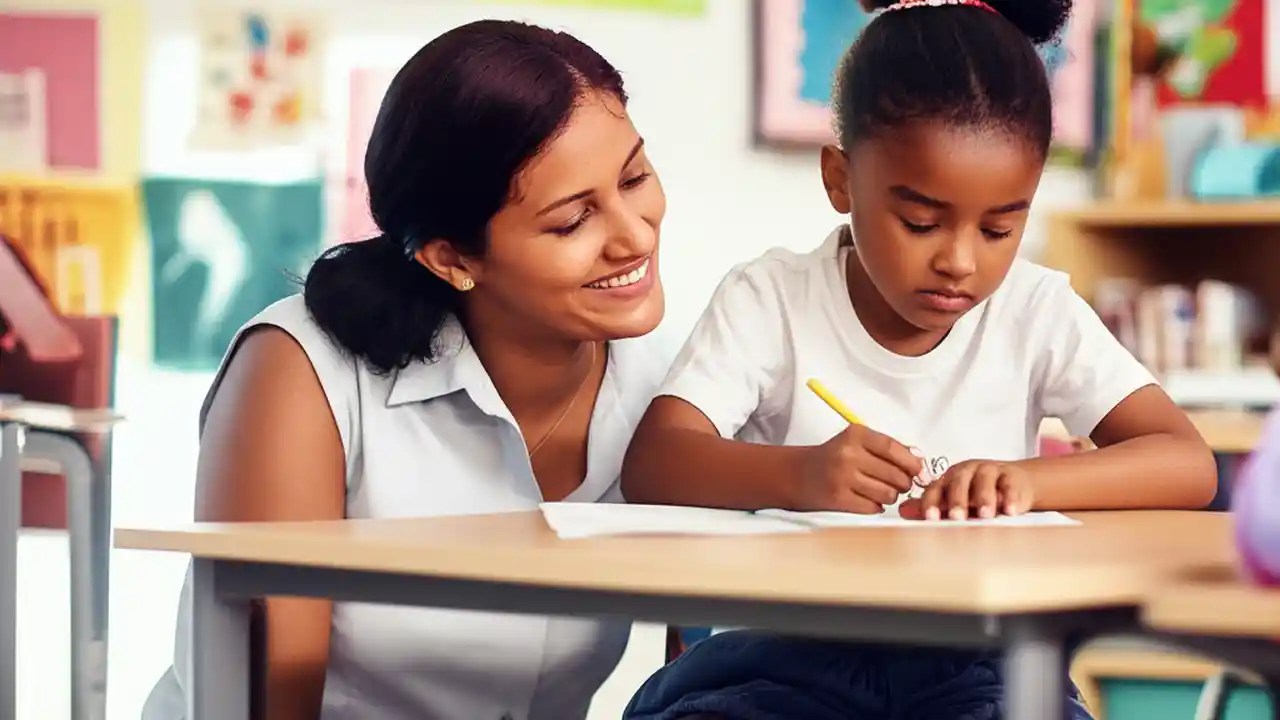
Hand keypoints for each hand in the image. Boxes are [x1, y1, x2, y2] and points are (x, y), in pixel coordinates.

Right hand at [796, 425, 922, 513]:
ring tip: (879, 490)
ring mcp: (842, 477)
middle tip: (898, 484)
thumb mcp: (857, 442)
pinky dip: (876, 506)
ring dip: (890, 496)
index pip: (894, 449)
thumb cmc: (833, 457)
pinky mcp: (838, 498)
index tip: (921, 472)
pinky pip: (874, 507)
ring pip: (888, 494)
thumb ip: (888, 448)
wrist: (797, 474)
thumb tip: (920, 460)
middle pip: (895, 475)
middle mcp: (848, 454)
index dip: (913, 463)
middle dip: (904, 483)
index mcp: (855, 434)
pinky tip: (865, 498)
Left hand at [900, 460, 1033, 520]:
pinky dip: (1011, 498)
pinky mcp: (1012, 476)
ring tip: (985, 515)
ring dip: (984, 498)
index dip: (931, 503)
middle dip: (957, 500)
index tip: (929, 518)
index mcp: (948, 479)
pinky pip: (1010, 485)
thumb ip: (932, 506)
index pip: (935, 489)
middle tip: (956, 517)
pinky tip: (1010, 511)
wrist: (1015, 482)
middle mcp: (966, 471)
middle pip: (959, 482)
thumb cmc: (978, 494)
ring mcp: (989, 471)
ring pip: (984, 481)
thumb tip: (902, 511)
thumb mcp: (954, 500)